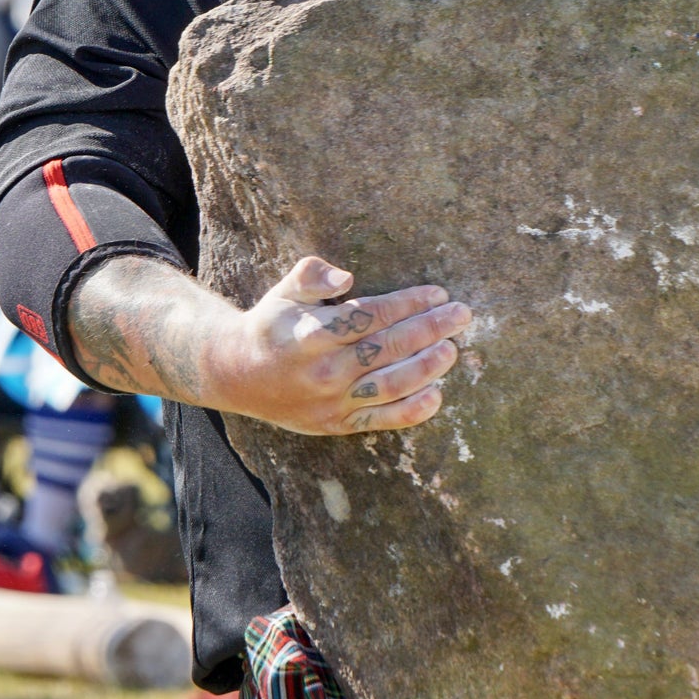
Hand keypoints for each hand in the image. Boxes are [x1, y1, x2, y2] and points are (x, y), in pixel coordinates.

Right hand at [224, 256, 472, 434]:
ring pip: (390, 385)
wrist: (238, 375)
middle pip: (387, 348)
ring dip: (427, 367)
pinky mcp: (337, 424)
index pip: (371, 316)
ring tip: (452, 350)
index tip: (437, 293)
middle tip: (461, 315)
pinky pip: (381, 420)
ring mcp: (331, 401)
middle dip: (430, 329)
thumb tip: (345, 276)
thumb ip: (312, 274)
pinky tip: (436, 395)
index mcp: (312, 334)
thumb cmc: (272, 325)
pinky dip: (411, 411)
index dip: (407, 303)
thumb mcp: (284, 291)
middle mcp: (324, 370)